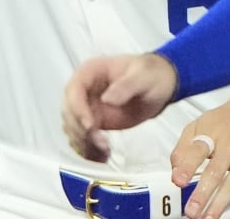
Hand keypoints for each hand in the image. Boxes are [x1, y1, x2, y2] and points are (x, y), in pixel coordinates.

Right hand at [61, 53, 177, 161]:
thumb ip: (126, 86)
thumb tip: (107, 99)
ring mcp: (87, 107)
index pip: (73, 90)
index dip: (77, 109)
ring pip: (73, 129)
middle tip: (102, 143)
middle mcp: (84, 90)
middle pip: (69, 112)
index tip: (89, 126)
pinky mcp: (94, 123)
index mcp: (90, 72)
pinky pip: (83, 139)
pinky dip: (89, 151)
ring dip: (85, 143)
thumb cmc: (150, 75)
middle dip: (81, 131)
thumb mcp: (142, 76)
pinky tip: (103, 157)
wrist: (160, 86)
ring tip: (105, 153)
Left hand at [172, 82, 229, 218]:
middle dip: (202, 194)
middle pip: (216, 172)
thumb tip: (175, 172)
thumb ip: (183, 147)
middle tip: (191, 212)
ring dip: (220, 206)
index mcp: (213, 133)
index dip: (187, 166)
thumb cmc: (225, 121)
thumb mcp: (200, 125)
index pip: (198, 150)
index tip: (178, 181)